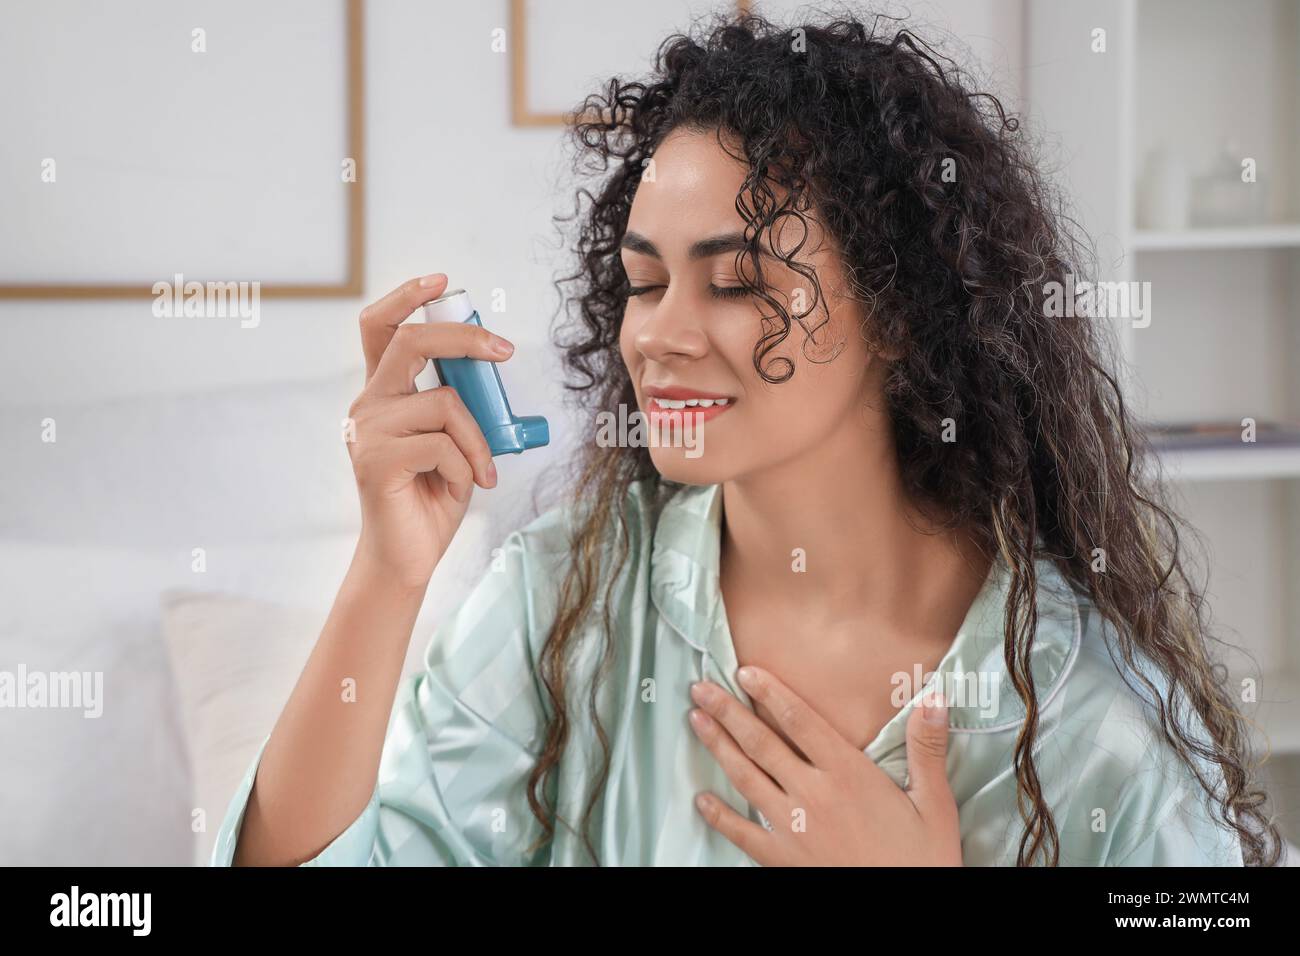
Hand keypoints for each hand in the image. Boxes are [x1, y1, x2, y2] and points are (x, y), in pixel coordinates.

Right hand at [346, 273, 514, 588]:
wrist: (408, 556)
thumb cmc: (433, 497)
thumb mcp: (453, 440)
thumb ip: (458, 403)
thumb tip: (489, 360)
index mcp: (384, 394)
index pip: (381, 329)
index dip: (407, 297)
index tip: (442, 282)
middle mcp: (368, 404)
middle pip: (411, 341)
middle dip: (464, 338)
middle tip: (504, 350)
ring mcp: (366, 430)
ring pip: (444, 402)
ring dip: (478, 440)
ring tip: (477, 473)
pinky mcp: (374, 460)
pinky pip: (442, 443)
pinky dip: (466, 466)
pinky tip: (459, 488)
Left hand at [687, 666, 962, 865]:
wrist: (909, 907)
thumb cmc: (921, 860)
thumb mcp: (934, 803)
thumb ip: (926, 749)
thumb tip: (934, 699)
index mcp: (848, 773)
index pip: (799, 720)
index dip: (770, 692)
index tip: (746, 671)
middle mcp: (814, 794)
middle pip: (761, 742)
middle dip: (728, 710)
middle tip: (701, 687)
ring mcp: (793, 826)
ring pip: (746, 776)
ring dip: (718, 746)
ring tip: (696, 720)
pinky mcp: (782, 858)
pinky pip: (742, 832)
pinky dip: (718, 815)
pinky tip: (701, 798)